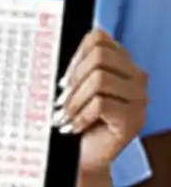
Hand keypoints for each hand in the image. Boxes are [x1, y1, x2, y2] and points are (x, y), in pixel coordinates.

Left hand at [54, 29, 147, 179]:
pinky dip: (81, 114)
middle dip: (73, 76)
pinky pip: (101, 104)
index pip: (99, 37)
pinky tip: (75, 125)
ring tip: (64, 114)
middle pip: (100, 55)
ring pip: (100, 79)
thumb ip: (73, 61)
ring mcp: (139, 99)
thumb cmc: (76, 114)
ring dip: (75, 99)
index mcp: (122, 63)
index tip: (63, 78)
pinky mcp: (133, 120)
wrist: (83, 153)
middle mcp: (136, 77)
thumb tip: (48, 34)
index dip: (75, 54)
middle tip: (60, 98)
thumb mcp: (74, 84)